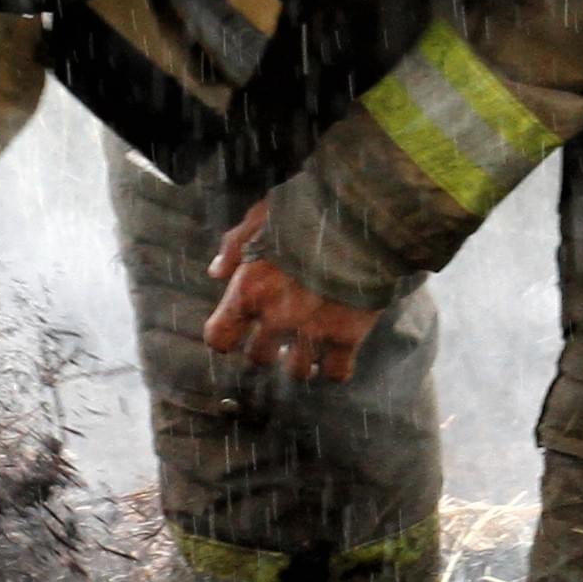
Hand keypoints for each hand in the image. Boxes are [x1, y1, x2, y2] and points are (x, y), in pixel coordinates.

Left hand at [204, 196, 378, 381]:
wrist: (364, 214)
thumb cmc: (309, 209)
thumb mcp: (262, 216)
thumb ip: (235, 245)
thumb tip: (218, 271)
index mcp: (251, 289)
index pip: (220, 336)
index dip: (225, 337)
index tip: (234, 333)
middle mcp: (277, 317)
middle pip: (258, 358)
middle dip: (265, 350)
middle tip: (275, 339)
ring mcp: (314, 330)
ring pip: (297, 371)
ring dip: (299, 362)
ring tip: (307, 352)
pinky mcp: (348, 335)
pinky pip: (337, 372)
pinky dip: (334, 369)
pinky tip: (334, 360)